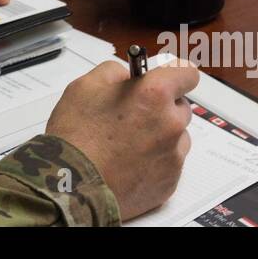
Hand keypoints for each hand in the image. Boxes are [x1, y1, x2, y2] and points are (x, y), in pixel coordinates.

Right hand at [45, 57, 198, 220]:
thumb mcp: (85, 86)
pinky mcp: (169, 182)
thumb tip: (128, 77)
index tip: (166, 78)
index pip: (186, 73)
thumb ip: (114, 72)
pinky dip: (155, 162)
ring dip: (161, 136)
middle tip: (133, 115)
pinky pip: (169, 165)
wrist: (70, 186)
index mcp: (154, 94)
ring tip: (128, 143)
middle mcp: (170, 124)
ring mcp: (172, 156)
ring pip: (177, 138)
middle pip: (180, 107)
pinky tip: (128, 163)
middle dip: (161, 107)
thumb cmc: (76, 138)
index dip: (174, 74)